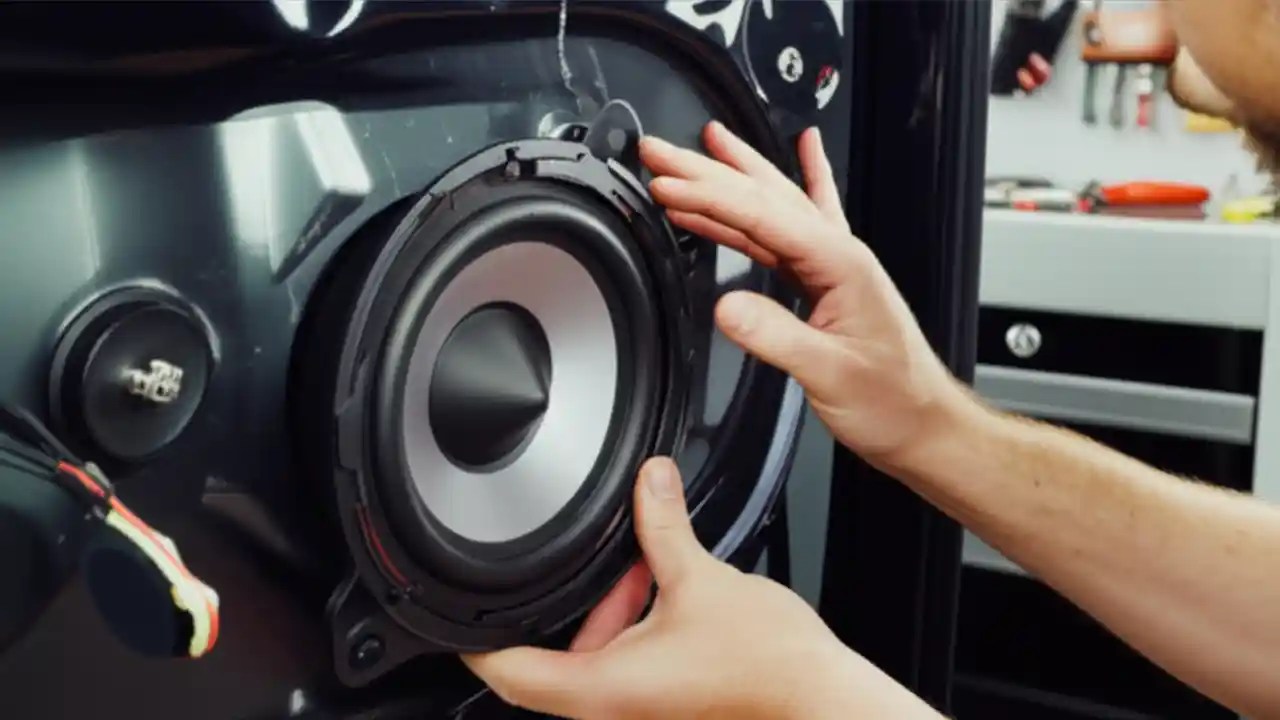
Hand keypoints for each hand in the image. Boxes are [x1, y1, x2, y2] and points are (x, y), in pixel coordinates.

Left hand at [463, 458, 940, 719]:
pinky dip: (632, 628)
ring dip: (608, 613)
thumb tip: (649, 480)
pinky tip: (667, 594)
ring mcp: (641, 711)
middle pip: (549, 661)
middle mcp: (615, 710)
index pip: (506, 671)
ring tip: (647, 571)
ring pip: (592, 662)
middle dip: (571, 603)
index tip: (454, 614)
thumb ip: (663, 525)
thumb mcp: (702, 578)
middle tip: (601, 563)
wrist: (821, 700)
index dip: (472, 640)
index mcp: (603, 690)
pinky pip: (626, 667)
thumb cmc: (769, 666)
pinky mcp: (666, 706)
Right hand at [640, 122, 975, 473]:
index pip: (762, 216)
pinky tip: (806, 148)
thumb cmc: (891, 401)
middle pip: (764, 196)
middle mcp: (839, 253)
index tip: (666, 185)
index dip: (708, 197)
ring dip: (734, 174)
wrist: (923, 423)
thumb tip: (726, 307)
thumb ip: (777, 337)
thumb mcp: (830, 374)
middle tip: (660, 151)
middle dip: (708, 170)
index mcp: (840, 264)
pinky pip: (803, 221)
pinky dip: (802, 179)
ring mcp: (835, 263)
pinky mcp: (831, 279)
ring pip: (776, 204)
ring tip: (699, 147)